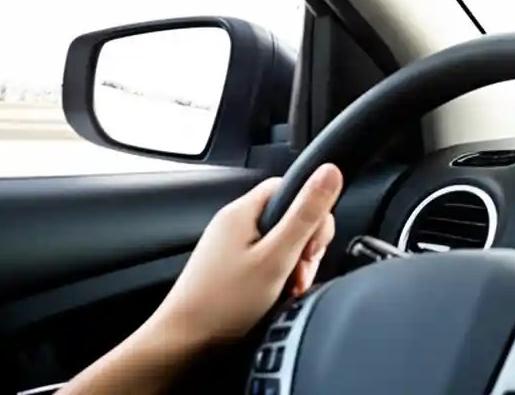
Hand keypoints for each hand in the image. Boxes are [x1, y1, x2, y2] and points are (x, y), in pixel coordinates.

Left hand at [61, 164, 343, 394]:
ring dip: (294, 265)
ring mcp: (231, 246)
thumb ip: (306, 214)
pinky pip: (267, 261)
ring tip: (288, 289)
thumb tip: (330, 171)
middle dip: (305, 246)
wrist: (184, 343)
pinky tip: (278, 295)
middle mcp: (235, 224)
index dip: (312, 212)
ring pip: (281, 242)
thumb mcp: (277, 256)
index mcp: (243, 211)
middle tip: (301, 272)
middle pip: (289, 217)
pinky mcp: (231, 267)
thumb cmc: (224, 303)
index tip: (313, 243)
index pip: (291, 187)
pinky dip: (279, 276)